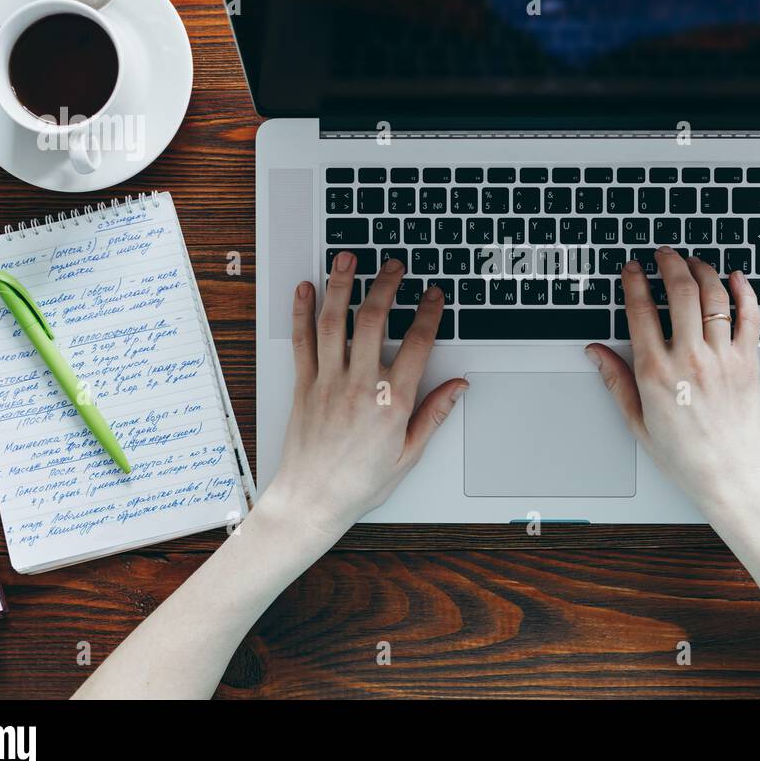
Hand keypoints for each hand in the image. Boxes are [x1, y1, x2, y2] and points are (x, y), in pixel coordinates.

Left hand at [260, 253, 467, 550]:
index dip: (428, 314)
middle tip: (393, 266)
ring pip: (334, 323)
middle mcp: (359, 386)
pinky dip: (302, 312)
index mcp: (392, 403)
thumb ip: (434, 414)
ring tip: (348, 260)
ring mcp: (328, 383)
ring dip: (341, 286)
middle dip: (385, 286)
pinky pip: (302, 342)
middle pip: (373, 321)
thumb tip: (458, 387)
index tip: (433, 295)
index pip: (416, 345)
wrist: (312, 501)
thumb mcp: (409, 454)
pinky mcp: (304, 386)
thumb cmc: (360, 483)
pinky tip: (305, 289)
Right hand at [585, 247, 759, 519]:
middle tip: (663, 253)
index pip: (640, 311)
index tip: (631, 268)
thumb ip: (616, 381)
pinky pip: (750, 317)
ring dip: (702, 270)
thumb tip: (595, 352)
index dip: (634, 281)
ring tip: (693, 262)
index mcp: (656, 373)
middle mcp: (689, 359)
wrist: (729, 475)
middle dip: (669, 263)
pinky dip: (744, 291)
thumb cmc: (684, 456)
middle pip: (680, 292)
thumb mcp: (637, 421)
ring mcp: (722, 358)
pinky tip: (736, 278)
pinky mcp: (748, 362)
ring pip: (714, 297)